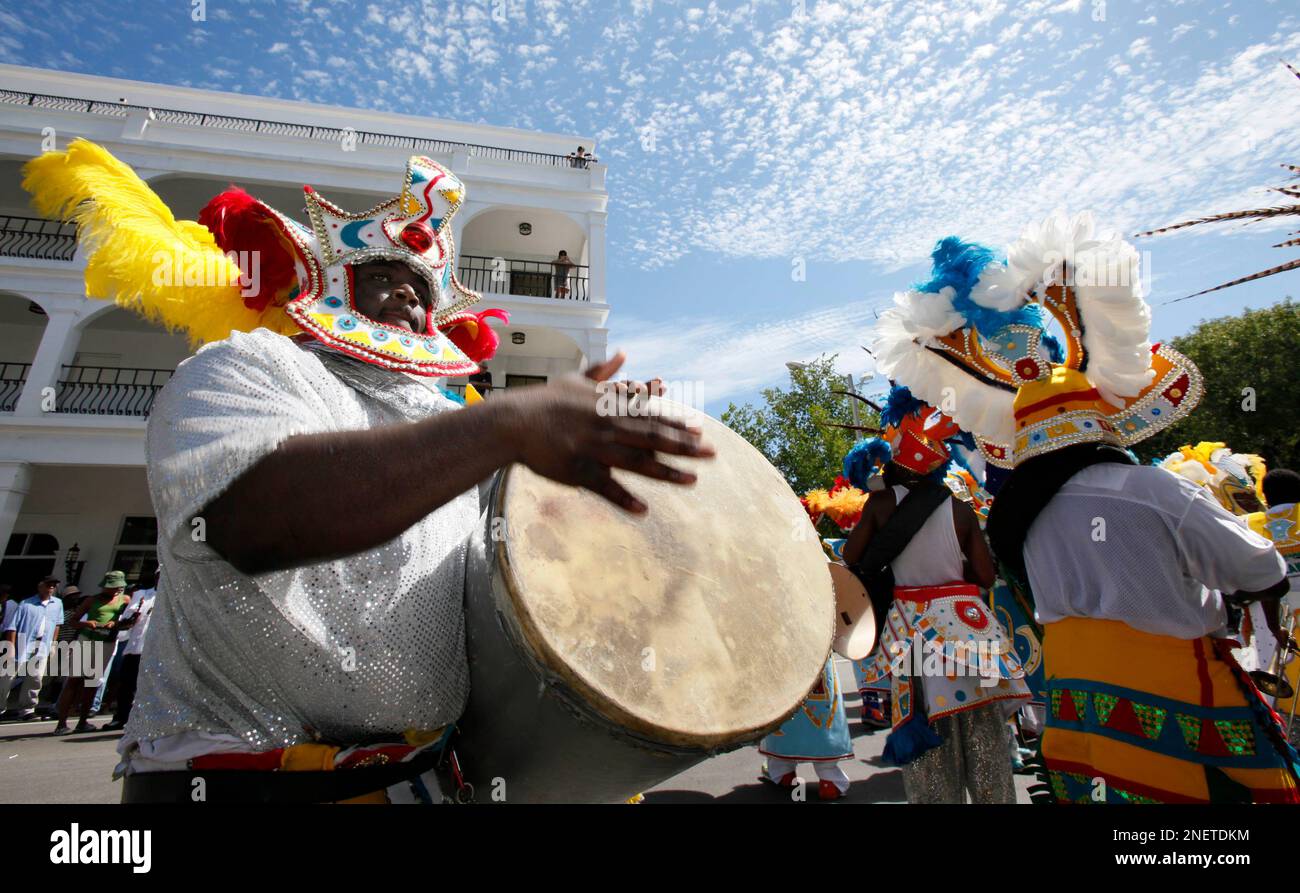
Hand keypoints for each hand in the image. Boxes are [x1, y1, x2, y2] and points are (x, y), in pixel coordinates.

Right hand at [494, 352, 713, 512]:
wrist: (513, 422)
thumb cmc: (546, 400)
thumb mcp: (576, 379)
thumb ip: (604, 370)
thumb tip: (624, 353)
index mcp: (608, 405)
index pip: (650, 414)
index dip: (676, 423)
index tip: (700, 430)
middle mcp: (606, 425)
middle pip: (652, 436)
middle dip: (684, 445)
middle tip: (712, 453)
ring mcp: (593, 448)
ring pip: (636, 462)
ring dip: (666, 472)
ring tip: (692, 481)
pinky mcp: (578, 470)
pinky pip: (605, 487)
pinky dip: (624, 499)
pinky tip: (644, 510)